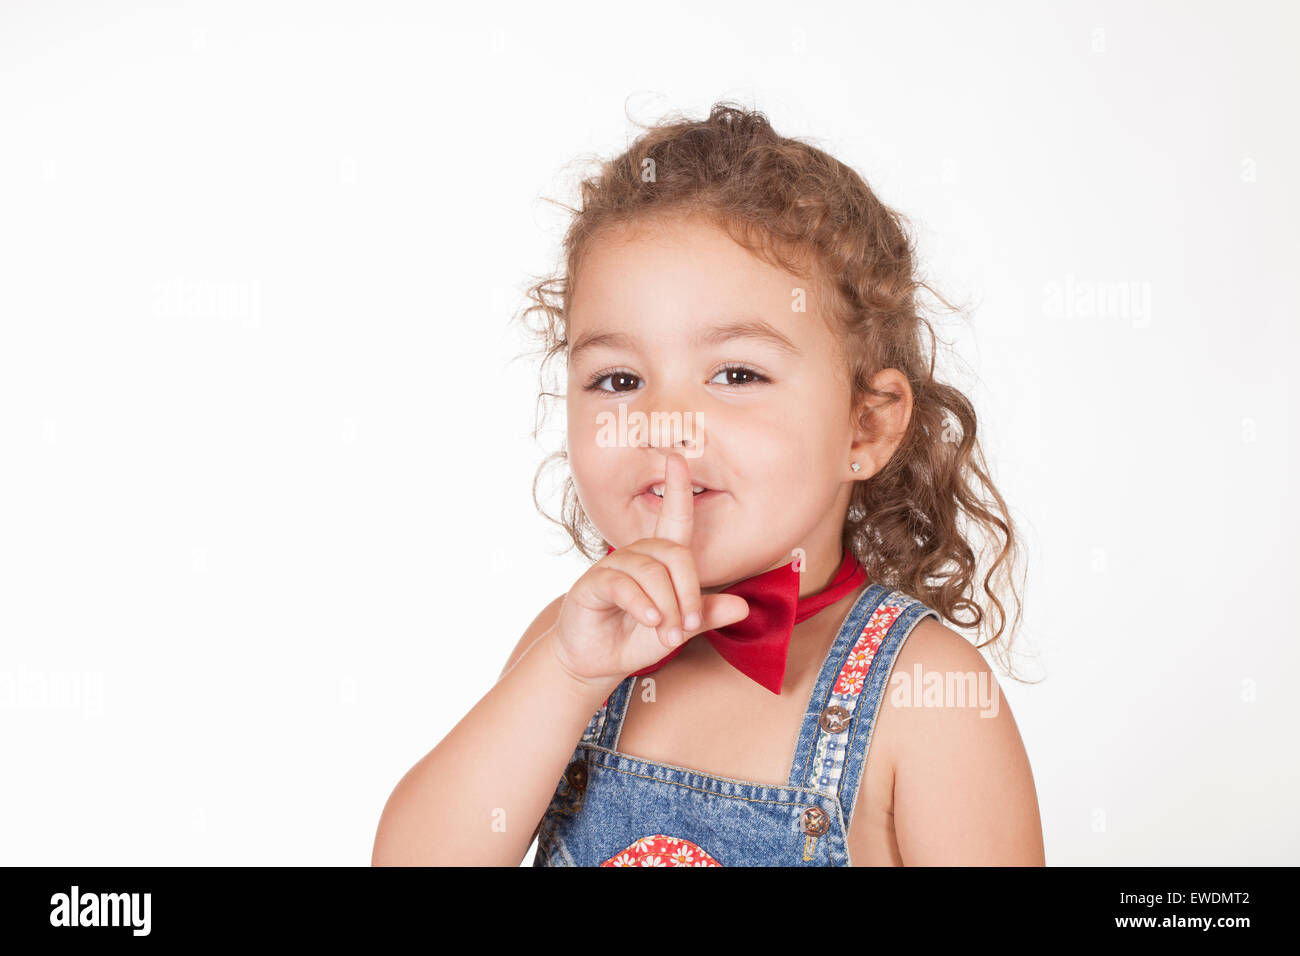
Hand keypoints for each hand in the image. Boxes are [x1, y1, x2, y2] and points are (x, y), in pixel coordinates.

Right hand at [548, 451, 750, 685]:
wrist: (595, 662)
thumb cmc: (635, 638)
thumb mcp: (677, 628)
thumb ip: (706, 615)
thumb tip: (744, 606)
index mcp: (659, 559)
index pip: (673, 518)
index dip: (676, 488)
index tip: (678, 457)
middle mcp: (636, 555)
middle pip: (674, 553)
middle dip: (689, 590)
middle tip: (690, 625)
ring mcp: (612, 567)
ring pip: (652, 572)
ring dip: (667, 606)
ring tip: (668, 634)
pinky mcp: (593, 584)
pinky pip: (624, 585)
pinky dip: (643, 604)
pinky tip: (651, 621)